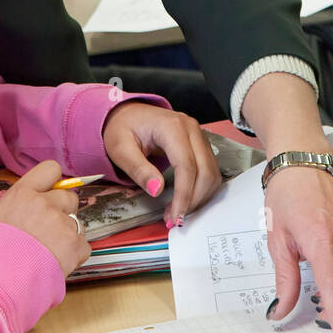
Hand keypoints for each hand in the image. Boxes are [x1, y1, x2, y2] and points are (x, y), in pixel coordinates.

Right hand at [0, 160, 90, 278]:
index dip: (54, 183)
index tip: (51, 195)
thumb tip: (30, 201)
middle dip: (64, 212)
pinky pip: (83, 246)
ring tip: (50, 253)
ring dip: (69, 235)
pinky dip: (75, 256)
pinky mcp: (74, 244)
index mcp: (23, 193)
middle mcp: (44, 202)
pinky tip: (57, 264)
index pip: (50, 169)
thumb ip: (18, 205)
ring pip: (78, 223)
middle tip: (49, 232)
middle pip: (70, 197)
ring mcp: (61, 222)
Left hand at [102, 102, 221, 224]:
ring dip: (199, 198)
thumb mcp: (120, 149)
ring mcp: (198, 136)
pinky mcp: (200, 145)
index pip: (186, 166)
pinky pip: (209, 171)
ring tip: (177, 212)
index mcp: (172, 126)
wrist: (127, 114)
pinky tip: (186, 200)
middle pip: (205, 171)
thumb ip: (138, 169)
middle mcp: (191, 129)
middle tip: (174, 219)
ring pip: (212, 173)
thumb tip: (157, 190)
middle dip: (192, 200)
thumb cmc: (123, 127)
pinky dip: (201, 190)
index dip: (183, 194)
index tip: (174, 216)